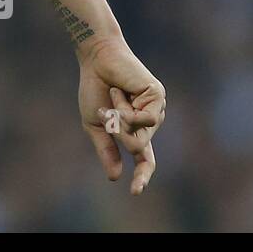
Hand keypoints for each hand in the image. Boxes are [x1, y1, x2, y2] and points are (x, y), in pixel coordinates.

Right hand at [77, 36, 165, 193]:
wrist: (96, 60)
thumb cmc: (94, 89)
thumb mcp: (94, 124)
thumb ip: (105, 149)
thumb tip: (115, 176)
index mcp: (136, 130)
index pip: (144, 159)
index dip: (141, 176)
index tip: (134, 192)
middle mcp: (150, 122)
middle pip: (136, 147)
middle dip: (115, 132)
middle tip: (105, 111)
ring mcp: (156, 110)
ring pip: (140, 135)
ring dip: (119, 118)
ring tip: (114, 96)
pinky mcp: (158, 97)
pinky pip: (143, 118)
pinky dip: (125, 107)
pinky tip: (122, 90)